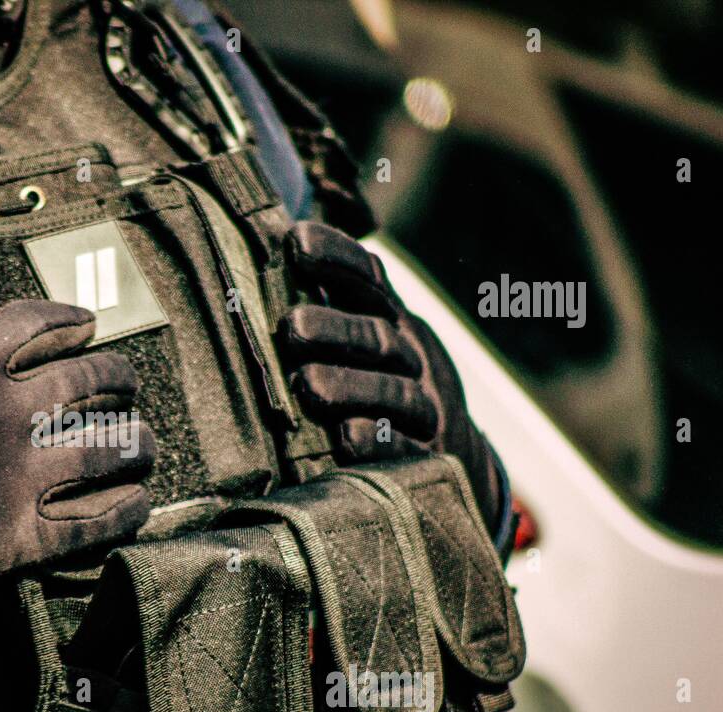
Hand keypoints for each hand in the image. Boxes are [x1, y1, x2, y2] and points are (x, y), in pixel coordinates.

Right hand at [0, 284, 154, 594]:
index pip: (43, 324)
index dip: (74, 320)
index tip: (88, 325)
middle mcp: (2, 414)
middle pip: (92, 381)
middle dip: (120, 377)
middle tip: (128, 385)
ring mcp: (13, 479)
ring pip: (108, 450)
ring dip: (138, 442)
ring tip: (147, 445)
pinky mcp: (11, 542)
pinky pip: (92, 524)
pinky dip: (126, 511)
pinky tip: (139, 502)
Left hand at [281, 222, 502, 526]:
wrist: (457, 454)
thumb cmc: (385, 384)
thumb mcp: (371, 335)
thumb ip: (332, 302)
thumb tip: (265, 251)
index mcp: (392, 321)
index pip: (369, 279)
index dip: (336, 258)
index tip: (296, 243)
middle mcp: (412, 358)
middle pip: (377, 338)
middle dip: (335, 330)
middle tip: (291, 328)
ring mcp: (425, 408)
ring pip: (393, 393)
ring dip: (351, 387)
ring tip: (309, 385)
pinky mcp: (428, 457)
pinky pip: (405, 451)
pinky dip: (379, 444)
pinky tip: (347, 439)